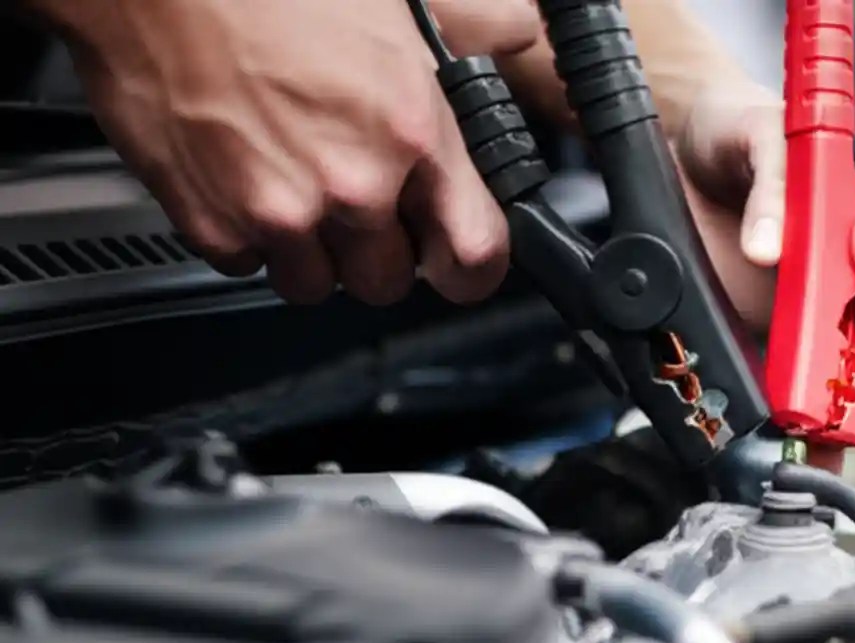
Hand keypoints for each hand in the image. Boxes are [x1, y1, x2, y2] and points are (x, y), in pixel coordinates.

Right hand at [35, 0, 540, 304]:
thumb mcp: (401, 12)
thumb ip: (469, 48)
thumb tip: (523, 48)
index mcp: (411, 133)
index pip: (475, 257)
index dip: (470, 269)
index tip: (459, 263)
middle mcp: (351, 184)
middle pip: (390, 282)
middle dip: (381, 251)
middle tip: (361, 201)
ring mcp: (279, 213)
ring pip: (319, 286)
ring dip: (315, 252)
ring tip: (298, 184)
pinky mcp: (214, 226)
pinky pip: (253, 267)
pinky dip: (253, 238)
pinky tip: (250, 178)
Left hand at [673, 81, 854, 462]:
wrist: (680, 146)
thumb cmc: (740, 129)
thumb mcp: (763, 137)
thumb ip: (773, 188)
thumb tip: (769, 249)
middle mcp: (842, 285)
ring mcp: (801, 317)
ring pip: (842, 386)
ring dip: (845, 427)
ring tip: (832, 456)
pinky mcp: (758, 338)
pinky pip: (782, 390)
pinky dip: (791, 429)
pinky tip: (789, 455)